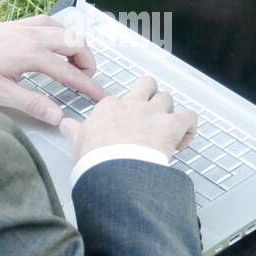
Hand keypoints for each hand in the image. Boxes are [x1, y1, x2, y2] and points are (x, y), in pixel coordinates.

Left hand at [0, 15, 106, 124]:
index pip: (69, 72)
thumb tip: (56, 115)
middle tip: (88, 80)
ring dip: (76, 45)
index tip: (98, 95)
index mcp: (30, 54)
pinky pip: (49, 22)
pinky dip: (61, 31)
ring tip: (76, 64)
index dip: (88, 85)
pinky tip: (57, 42)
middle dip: (88, 61)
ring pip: (65, 29)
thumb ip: (31, 103)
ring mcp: (25, 27)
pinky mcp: (17, 24)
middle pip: (75, 43)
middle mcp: (31, 36)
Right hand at [59, 75, 197, 164]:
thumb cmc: (97, 159)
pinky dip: (190, 125)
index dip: (124, 112)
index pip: (119, 100)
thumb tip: (65, 125)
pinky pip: (189, 116)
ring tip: (166, 127)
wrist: (114, 170)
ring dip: (169, 111)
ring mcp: (154, 113)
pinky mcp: (172, 126)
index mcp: (110, 107)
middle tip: (149, 112)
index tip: (125, 126)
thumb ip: (74, 131)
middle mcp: (133, 105)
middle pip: (147, 85)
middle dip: (150, 95)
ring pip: (167, 97)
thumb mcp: (78, 143)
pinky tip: (185, 136)